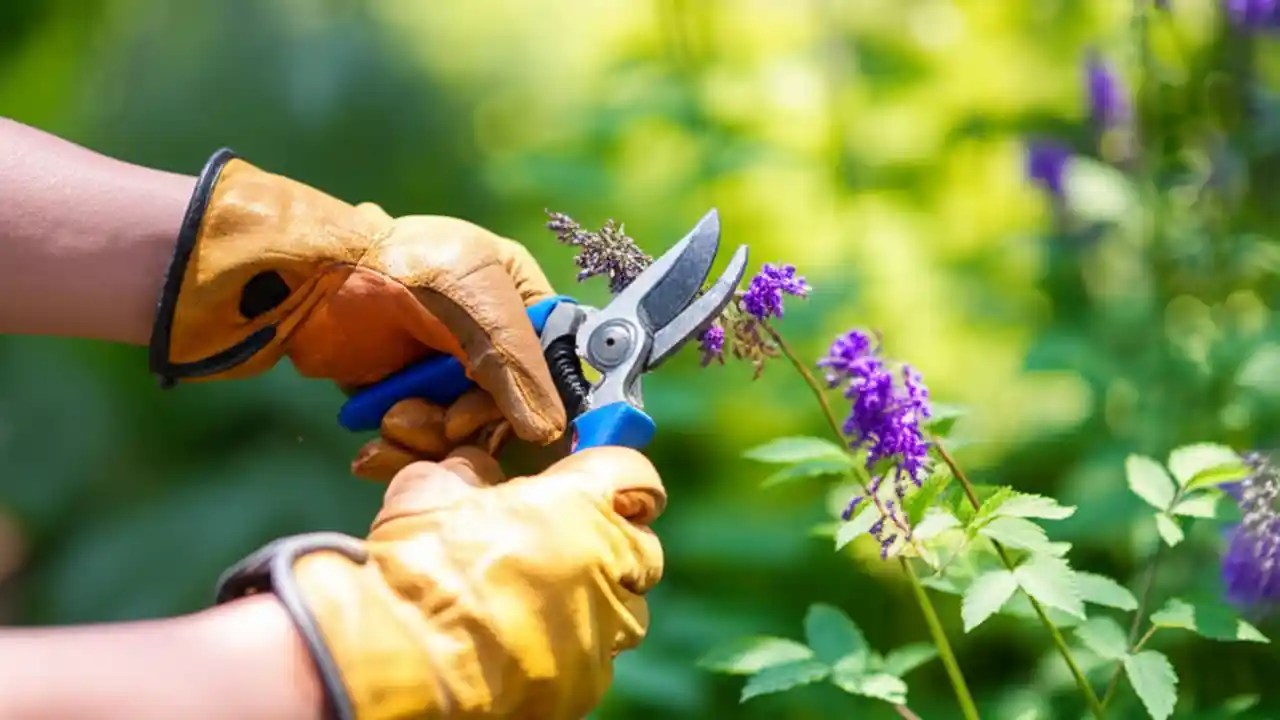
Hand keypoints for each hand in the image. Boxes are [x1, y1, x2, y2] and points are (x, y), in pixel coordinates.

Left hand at [148, 150, 565, 475]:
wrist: (314, 278)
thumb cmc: (414, 274)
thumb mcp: (485, 314)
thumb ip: (522, 374)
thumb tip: (550, 434)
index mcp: (519, 301)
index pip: (553, 363)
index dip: (545, 400)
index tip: (533, 431)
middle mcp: (485, 339)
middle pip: (505, 410)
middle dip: (474, 423)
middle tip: (451, 422)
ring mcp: (441, 368)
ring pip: (458, 432)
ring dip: (429, 437)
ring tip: (397, 420)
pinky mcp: (400, 394)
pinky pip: (415, 440)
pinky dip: (398, 450)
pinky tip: (375, 451)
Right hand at [216, 446, 665, 719]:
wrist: (399, 652)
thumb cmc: (418, 561)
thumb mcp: (435, 488)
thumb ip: (472, 473)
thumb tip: (478, 469)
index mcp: (582, 505)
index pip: (636, 473)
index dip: (617, 473)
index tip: (595, 480)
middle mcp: (608, 566)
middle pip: (643, 548)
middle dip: (613, 544)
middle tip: (566, 546)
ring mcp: (602, 630)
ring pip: (624, 610)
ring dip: (597, 601)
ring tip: (544, 602)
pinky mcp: (586, 683)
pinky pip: (595, 659)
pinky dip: (572, 650)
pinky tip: (529, 646)